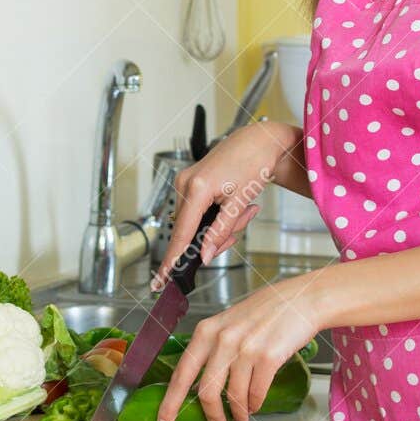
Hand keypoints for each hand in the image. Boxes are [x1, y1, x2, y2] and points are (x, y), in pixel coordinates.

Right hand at [150, 121, 297, 290]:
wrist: (258, 141)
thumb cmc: (253, 164)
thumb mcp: (240, 202)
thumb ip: (220, 231)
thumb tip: (203, 254)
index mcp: (196, 188)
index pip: (181, 233)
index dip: (172, 259)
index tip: (161, 279)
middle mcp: (185, 184)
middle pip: (190, 231)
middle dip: (214, 238)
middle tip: (237, 229)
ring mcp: (185, 182)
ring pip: (196, 223)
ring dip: (219, 226)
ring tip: (243, 211)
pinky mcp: (190, 183)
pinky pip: (198, 212)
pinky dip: (215, 217)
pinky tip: (234, 207)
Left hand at [155, 271, 326, 420]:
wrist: (301, 300)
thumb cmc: (265, 312)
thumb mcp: (228, 325)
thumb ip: (212, 351)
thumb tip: (199, 387)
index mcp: (206, 331)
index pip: (180, 374)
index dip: (170, 405)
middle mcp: (222, 339)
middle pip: (206, 392)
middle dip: (212, 418)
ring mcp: (245, 348)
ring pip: (233, 396)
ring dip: (238, 415)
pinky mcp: (268, 357)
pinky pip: (256, 393)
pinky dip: (254, 405)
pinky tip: (255, 406)